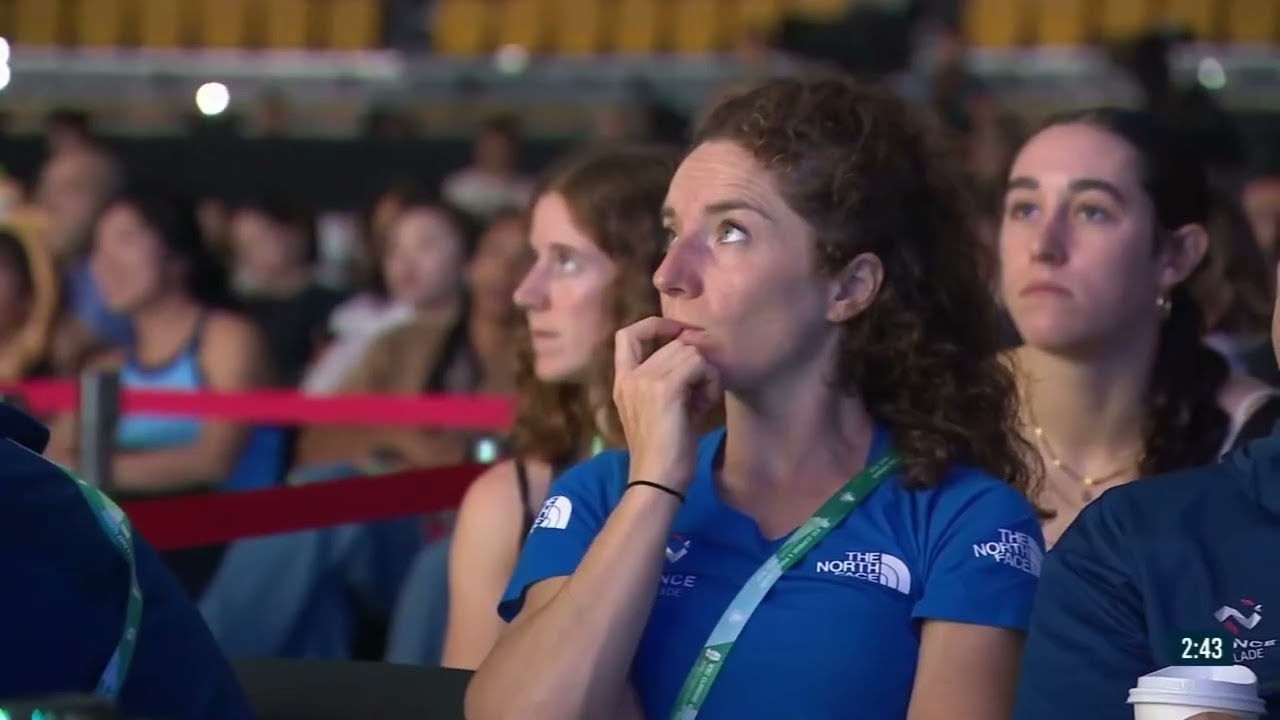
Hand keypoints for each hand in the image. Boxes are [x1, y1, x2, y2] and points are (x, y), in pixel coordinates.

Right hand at [613, 317, 720, 490]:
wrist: (657, 481)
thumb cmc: (663, 454)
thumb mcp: (659, 411)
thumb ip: (668, 383)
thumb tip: (696, 357)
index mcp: (622, 382)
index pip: (626, 334)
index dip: (655, 325)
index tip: (679, 334)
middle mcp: (630, 377)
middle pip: (674, 344)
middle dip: (696, 363)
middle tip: (700, 395)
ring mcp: (645, 380)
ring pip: (690, 352)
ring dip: (706, 374)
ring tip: (702, 402)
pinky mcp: (665, 388)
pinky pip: (699, 364)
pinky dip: (710, 381)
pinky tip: (705, 405)